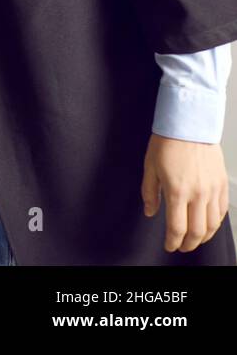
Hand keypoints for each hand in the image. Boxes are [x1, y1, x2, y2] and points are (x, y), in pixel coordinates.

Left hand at [141, 133, 229, 251]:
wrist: (190, 124)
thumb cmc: (167, 142)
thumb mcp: (149, 167)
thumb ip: (150, 193)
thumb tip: (150, 213)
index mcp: (177, 190)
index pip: (177, 227)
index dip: (172, 241)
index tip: (169, 246)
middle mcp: (198, 194)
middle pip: (196, 231)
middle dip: (188, 244)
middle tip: (181, 247)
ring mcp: (212, 190)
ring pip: (212, 224)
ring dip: (203, 237)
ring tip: (194, 240)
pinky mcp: (221, 184)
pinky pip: (222, 211)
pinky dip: (215, 223)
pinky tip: (208, 225)